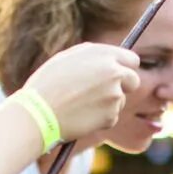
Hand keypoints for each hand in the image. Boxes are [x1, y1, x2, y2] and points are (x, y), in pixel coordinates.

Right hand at [23, 43, 140, 142]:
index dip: (126, 68)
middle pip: (134, 80)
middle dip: (124, 86)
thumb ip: (91, 57)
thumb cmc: (46, 85)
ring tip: (81, 105)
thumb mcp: (66, 59)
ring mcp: (115, 95)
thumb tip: (107, 58)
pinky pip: (111, 117)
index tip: (121, 74)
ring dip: (107, 104)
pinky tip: (81, 116)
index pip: (131, 59)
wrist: (38, 113)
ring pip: (120, 101)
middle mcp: (113, 72)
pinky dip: (100, 119)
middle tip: (107, 93)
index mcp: (102, 54)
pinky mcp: (111, 116)